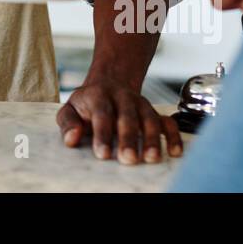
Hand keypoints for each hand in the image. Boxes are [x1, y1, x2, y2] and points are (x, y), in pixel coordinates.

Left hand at [57, 74, 182, 163]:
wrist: (109, 84)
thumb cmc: (87, 105)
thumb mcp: (70, 109)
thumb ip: (68, 123)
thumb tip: (72, 139)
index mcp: (98, 96)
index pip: (101, 114)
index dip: (102, 134)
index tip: (103, 154)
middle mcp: (122, 97)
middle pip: (127, 117)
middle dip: (129, 138)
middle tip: (128, 159)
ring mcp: (140, 104)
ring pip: (149, 118)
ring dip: (152, 138)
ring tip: (151, 158)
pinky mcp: (154, 112)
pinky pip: (168, 122)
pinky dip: (173, 136)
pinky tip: (175, 152)